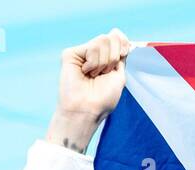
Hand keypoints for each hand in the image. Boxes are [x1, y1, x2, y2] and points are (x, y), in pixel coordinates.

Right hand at [46, 29, 132, 152]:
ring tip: (94, 75)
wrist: (87, 108)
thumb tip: (119, 35)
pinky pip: (92, 47)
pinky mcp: (71, 53)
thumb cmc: (103, 98)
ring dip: (104, 63)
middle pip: (112, 37)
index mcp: (107, 59)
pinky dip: (94, 63)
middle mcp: (94, 54)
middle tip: (104, 74)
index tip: (123, 54)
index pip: (118, 38)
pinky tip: (85, 73)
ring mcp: (82, 52)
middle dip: (113, 58)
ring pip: (103, 40)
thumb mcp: (119, 75)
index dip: (123, 42)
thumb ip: (120, 55)